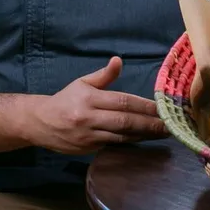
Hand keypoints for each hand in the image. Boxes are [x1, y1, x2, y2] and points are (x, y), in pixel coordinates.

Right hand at [30, 57, 167, 155]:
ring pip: (122, 136)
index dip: (144, 106)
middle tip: (170, 125)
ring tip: (163, 133)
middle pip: (125, 121)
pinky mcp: (88, 149)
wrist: (39, 123)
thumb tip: (119, 60)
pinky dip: (130, 142)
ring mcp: (88, 136)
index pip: (123, 102)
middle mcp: (89, 117)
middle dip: (150, 124)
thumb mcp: (82, 83)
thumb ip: (104, 75)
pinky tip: (144, 140)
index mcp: (89, 98)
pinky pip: (113, 145)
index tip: (162, 108)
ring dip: (144, 135)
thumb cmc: (66, 100)